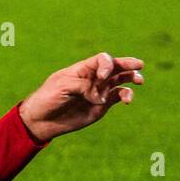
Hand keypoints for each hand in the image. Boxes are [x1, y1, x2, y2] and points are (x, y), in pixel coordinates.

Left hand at [19, 52, 143, 142]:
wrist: (40, 120)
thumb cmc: (48, 98)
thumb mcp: (62, 87)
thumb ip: (83, 87)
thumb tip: (101, 98)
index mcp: (84, 69)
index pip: (102, 59)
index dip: (107, 64)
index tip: (103, 76)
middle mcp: (95, 78)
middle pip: (116, 66)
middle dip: (129, 64)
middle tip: (139, 65)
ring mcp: (99, 91)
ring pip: (121, 80)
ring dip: (131, 78)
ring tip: (139, 81)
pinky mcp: (102, 105)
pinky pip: (119, 96)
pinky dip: (126, 95)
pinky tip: (127, 99)